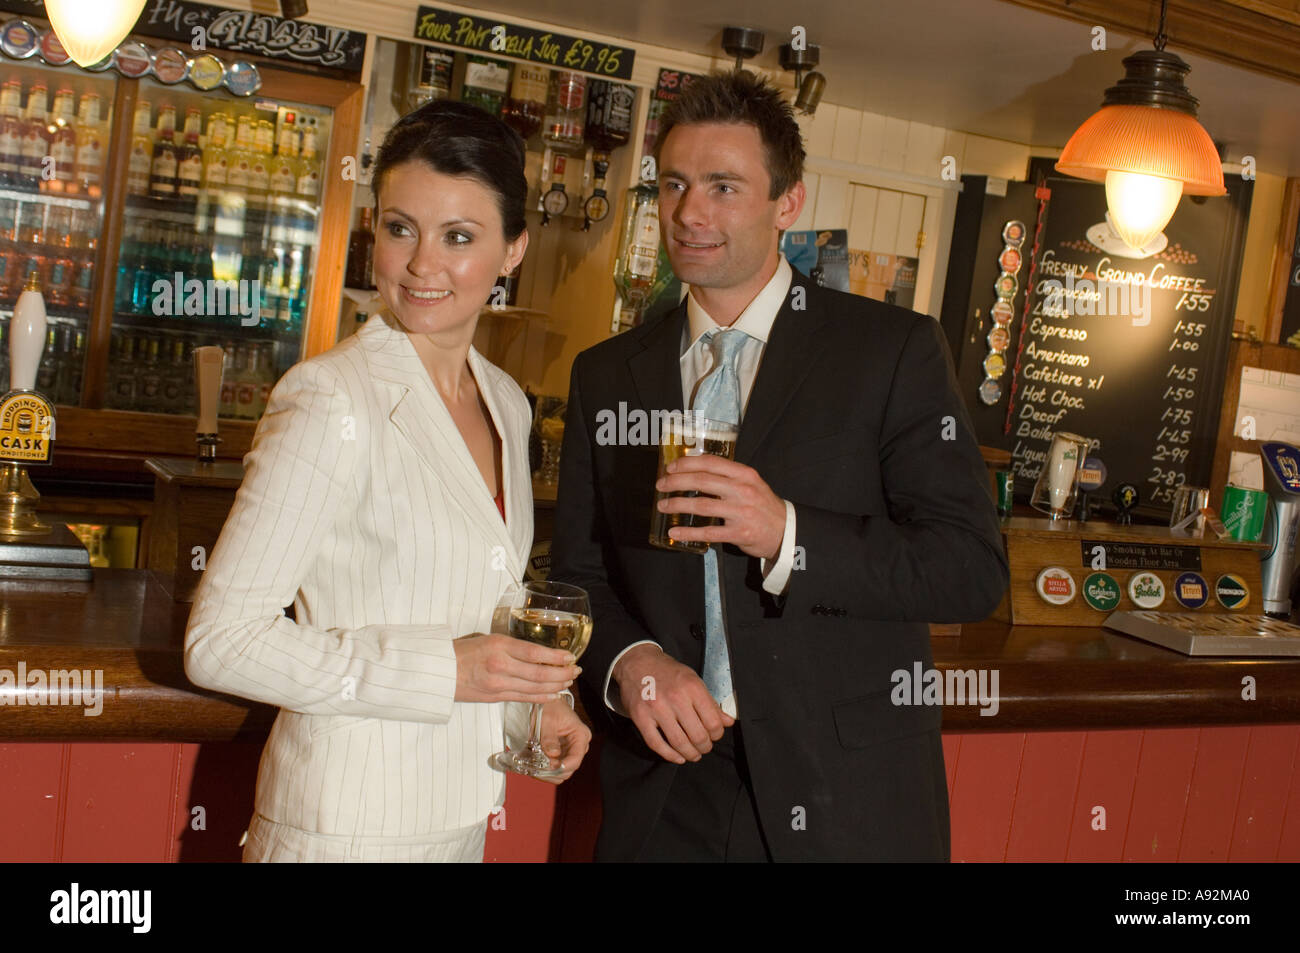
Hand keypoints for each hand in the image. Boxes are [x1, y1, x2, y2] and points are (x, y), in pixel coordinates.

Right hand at [453, 633, 579, 703]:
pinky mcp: (494, 697)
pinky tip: (554, 695)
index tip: (570, 656)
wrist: (437, 671)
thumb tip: (535, 652)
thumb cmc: (460, 651)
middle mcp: (500, 665)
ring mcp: (498, 684)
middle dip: (562, 673)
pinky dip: (541, 698)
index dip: (556, 657)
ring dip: (555, 686)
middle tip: (575, 670)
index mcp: (498, 645)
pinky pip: (523, 698)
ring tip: (568, 681)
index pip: (535, 652)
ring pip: (534, 688)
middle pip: (539, 673)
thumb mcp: (486, 639)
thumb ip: (510, 646)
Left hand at [536, 697, 591, 783]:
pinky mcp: (561, 755)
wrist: (548, 703)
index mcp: (580, 735)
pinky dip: (545, 770)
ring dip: (548, 773)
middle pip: (569, 768)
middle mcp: (578, 746)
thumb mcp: (547, 720)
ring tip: (534, 769)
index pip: (576, 758)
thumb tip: (553, 755)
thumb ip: (549, 738)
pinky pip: (555, 768)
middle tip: (537, 770)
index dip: (563, 766)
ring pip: (561, 772)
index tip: (549, 768)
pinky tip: (535, 766)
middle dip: (554, 772)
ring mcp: (570, 751)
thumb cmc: (550, 707)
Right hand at [612, 643, 733, 763]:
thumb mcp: (693, 680)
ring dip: (690, 754)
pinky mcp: (640, 717)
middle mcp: (675, 698)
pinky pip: (656, 743)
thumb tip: (727, 722)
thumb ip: (710, 702)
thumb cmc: (668, 672)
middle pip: (698, 736)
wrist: (637, 662)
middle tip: (705, 747)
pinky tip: (677, 757)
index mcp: (692, 688)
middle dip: (705, 747)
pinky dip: (669, 755)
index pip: (713, 722)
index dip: (717, 734)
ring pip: (679, 743)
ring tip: (694, 754)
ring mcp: (656, 709)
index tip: (715, 735)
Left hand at [656, 455, 785, 559]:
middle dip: (676, 482)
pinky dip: (688, 532)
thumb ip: (728, 478)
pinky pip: (708, 532)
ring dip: (678, 504)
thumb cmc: (763, 506)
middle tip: (661, 485)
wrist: (786, 530)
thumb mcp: (751, 484)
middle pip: (702, 481)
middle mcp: (742, 490)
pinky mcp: (739, 533)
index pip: (710, 463)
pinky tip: (675, 532)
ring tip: (663, 505)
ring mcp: (741, 512)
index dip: (687, 463)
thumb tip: (694, 474)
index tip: (670, 467)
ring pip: (702, 505)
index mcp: (744, 474)